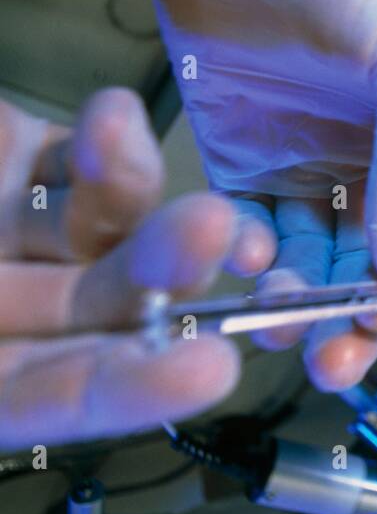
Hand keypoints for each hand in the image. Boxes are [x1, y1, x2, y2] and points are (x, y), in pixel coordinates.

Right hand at [0, 89, 273, 448]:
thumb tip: (28, 369)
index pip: (60, 397)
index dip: (133, 388)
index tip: (212, 367)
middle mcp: (7, 316)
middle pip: (101, 310)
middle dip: (166, 279)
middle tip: (219, 240)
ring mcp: (13, 241)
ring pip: (104, 230)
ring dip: (151, 207)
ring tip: (196, 191)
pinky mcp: (16, 167)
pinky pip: (72, 160)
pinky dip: (104, 142)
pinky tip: (116, 116)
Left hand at [121, 0, 376, 390]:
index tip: (368, 333)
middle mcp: (372, 145)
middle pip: (366, 259)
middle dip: (345, 315)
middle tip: (319, 358)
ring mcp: (302, 144)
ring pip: (302, 249)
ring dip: (290, 292)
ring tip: (266, 311)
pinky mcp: (235, 135)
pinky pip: (242, 215)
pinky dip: (238, 249)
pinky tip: (232, 257)